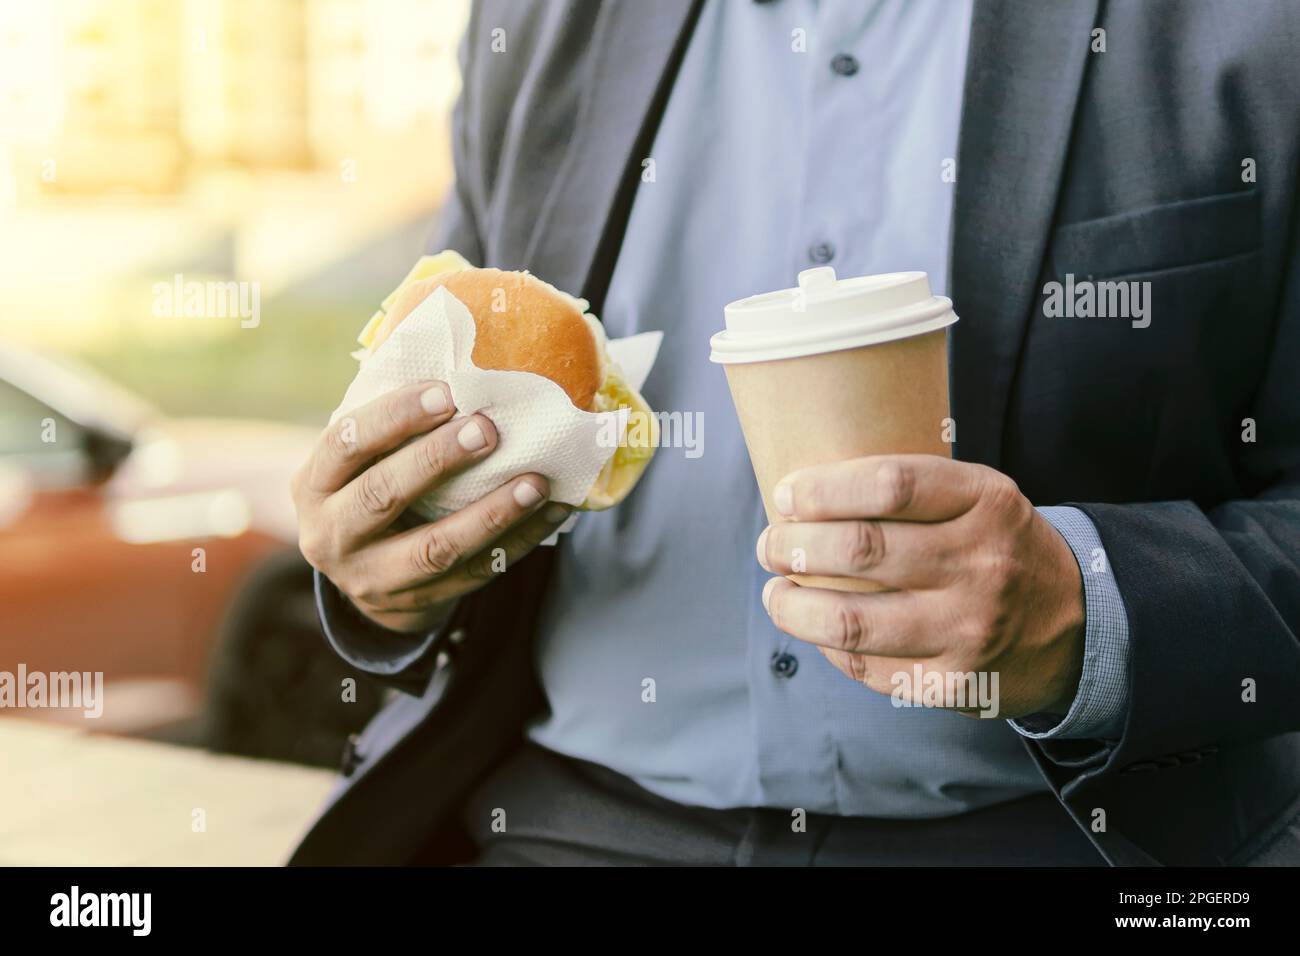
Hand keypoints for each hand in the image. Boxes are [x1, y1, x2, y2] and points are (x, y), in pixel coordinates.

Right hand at [291, 381, 570, 632]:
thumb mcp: (358, 462)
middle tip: (489, 428)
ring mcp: (371, 578)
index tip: (446, 391)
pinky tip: (552, 511)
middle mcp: (331, 534)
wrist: (363, 578)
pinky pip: (475, 573)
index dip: (395, 415)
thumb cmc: (370, 489)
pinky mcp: (416, 604)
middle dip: (437, 460)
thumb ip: (392, 426)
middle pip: (383, 496)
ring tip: (536, 481)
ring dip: (491, 513)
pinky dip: (519, 541)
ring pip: (435, 548)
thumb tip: (465, 364)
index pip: (345, 442)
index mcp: (314, 485)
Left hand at [757, 455, 1085, 718]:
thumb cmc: (996, 548)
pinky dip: (828, 646)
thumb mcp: (978, 499)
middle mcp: (982, 565)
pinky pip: (866, 666)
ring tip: (775, 592)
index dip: (823, 488)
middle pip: (859, 550)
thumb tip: (802, 496)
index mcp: (987, 503)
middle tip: (771, 544)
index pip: (890, 485)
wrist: (1073, 626)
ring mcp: (969, 629)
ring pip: (849, 621)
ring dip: (791, 606)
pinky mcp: (952, 683)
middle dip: (793, 545)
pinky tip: (818, 628)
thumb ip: (910, 492)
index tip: (787, 494)